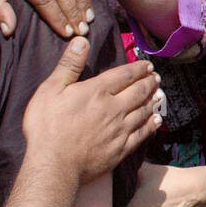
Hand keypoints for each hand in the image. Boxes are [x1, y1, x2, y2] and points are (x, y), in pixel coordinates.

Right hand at [21, 39, 161, 183]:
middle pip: (138, 91)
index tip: (147, 65)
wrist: (54, 166)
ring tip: (159, 94)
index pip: (124, 75)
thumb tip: (82, 40)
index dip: (138, 68)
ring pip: (143, 111)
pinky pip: (142, 134)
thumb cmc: (47, 127)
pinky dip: (151, 125)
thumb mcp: (50, 90)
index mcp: (97, 91)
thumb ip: (68, 65)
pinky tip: (156, 120)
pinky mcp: (121, 149)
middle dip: (149, 82)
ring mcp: (120, 130)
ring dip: (152, 100)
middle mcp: (114, 108)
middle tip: (156, 77)